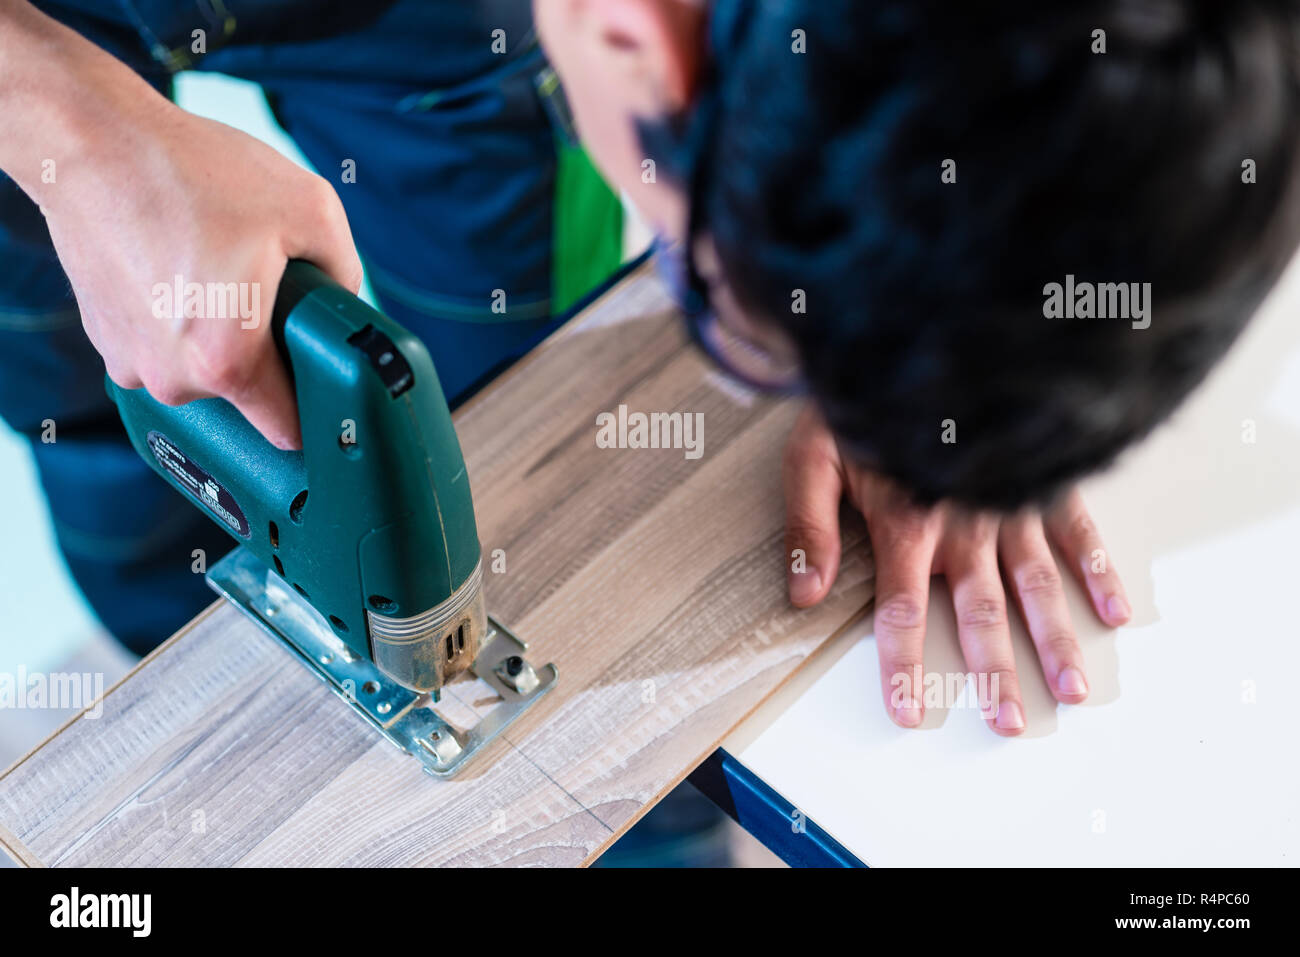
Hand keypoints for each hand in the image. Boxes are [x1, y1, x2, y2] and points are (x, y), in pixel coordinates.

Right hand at [33, 60, 361, 448]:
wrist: (90, 142)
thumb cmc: (192, 173)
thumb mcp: (309, 209)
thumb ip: (345, 271)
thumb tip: (346, 305)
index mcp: (226, 363)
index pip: (285, 431)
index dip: (314, 411)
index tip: (322, 388)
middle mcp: (173, 378)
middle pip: (246, 397)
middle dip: (267, 356)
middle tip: (265, 296)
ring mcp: (131, 364)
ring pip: (202, 371)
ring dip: (220, 338)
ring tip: (216, 274)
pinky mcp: (106, 341)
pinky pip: (165, 348)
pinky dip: (180, 322)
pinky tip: (182, 272)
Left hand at [782, 405, 1130, 734]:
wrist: (912, 337)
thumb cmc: (860, 397)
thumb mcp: (812, 455)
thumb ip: (809, 525)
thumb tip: (803, 593)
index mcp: (905, 522)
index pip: (900, 611)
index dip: (903, 666)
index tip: (908, 712)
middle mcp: (961, 522)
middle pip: (978, 612)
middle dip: (992, 675)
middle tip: (1006, 725)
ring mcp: (1006, 502)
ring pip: (1034, 585)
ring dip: (1053, 641)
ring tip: (1072, 692)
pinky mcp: (1039, 479)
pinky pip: (1075, 530)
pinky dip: (1097, 570)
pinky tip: (1114, 612)